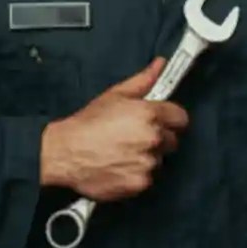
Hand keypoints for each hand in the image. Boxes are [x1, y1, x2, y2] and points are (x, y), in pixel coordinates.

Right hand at [40, 57, 189, 201]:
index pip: (180, 118)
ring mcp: (148, 162)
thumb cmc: (87, 123)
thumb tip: (160, 64)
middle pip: (172, 140)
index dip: (171, 119)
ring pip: (158, 160)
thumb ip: (143, 80)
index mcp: (149, 114)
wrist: (65, 152)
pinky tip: (120, 166)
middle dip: (158, 138)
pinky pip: (147, 178)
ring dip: (146, 157)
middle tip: (134, 137)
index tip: (162, 122)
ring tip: (123, 152)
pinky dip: (137, 174)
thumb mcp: (114, 95)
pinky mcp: (140, 182)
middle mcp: (153, 138)